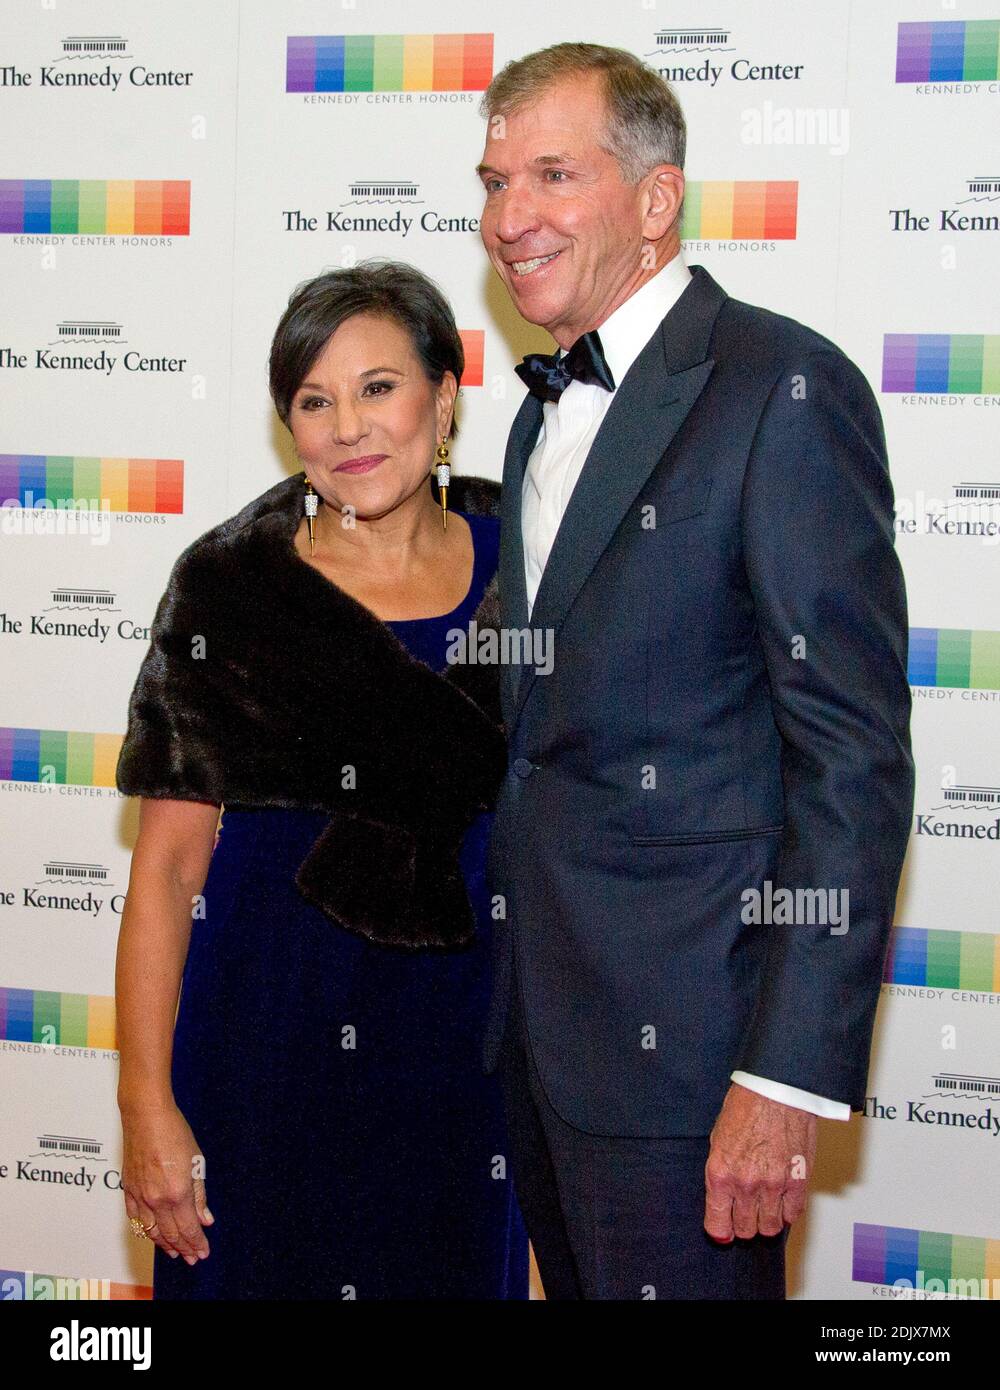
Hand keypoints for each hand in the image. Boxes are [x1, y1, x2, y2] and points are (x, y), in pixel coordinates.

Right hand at [121, 1101, 213, 1263]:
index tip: (203, 1252)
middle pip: (171, 1234)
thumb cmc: (174, 1132)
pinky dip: (145, 1231)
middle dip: (184, 1248)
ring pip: (152, 1231)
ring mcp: (140, 1196)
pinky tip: (152, 1235)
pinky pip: (136, 1219)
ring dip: (165, 1244)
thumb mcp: (196, 1162)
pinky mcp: (128, 1189)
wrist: (146, 1116)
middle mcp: (157, 1199)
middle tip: (192, 1258)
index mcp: (177, 1193)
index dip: (197, 1243)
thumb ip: (200, 1195)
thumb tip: (206, 1219)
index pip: (189, 1228)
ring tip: (175, 1252)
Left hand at [704, 1082, 816, 1240]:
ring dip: (767, 1220)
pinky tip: (783, 1198)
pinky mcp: (799, 1182)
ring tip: (766, 1206)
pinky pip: (794, 1214)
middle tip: (746, 1213)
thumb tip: (723, 1198)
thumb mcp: (718, 1138)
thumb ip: (721, 1172)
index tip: (723, 1229)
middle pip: (746, 1230)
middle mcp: (746, 1184)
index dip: (720, 1230)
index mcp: (721, 1173)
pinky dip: (788, 1211)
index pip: (718, 1224)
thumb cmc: (745, 1106)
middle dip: (744, 1225)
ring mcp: (774, 1185)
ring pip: (771, 1227)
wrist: (776, 1089)